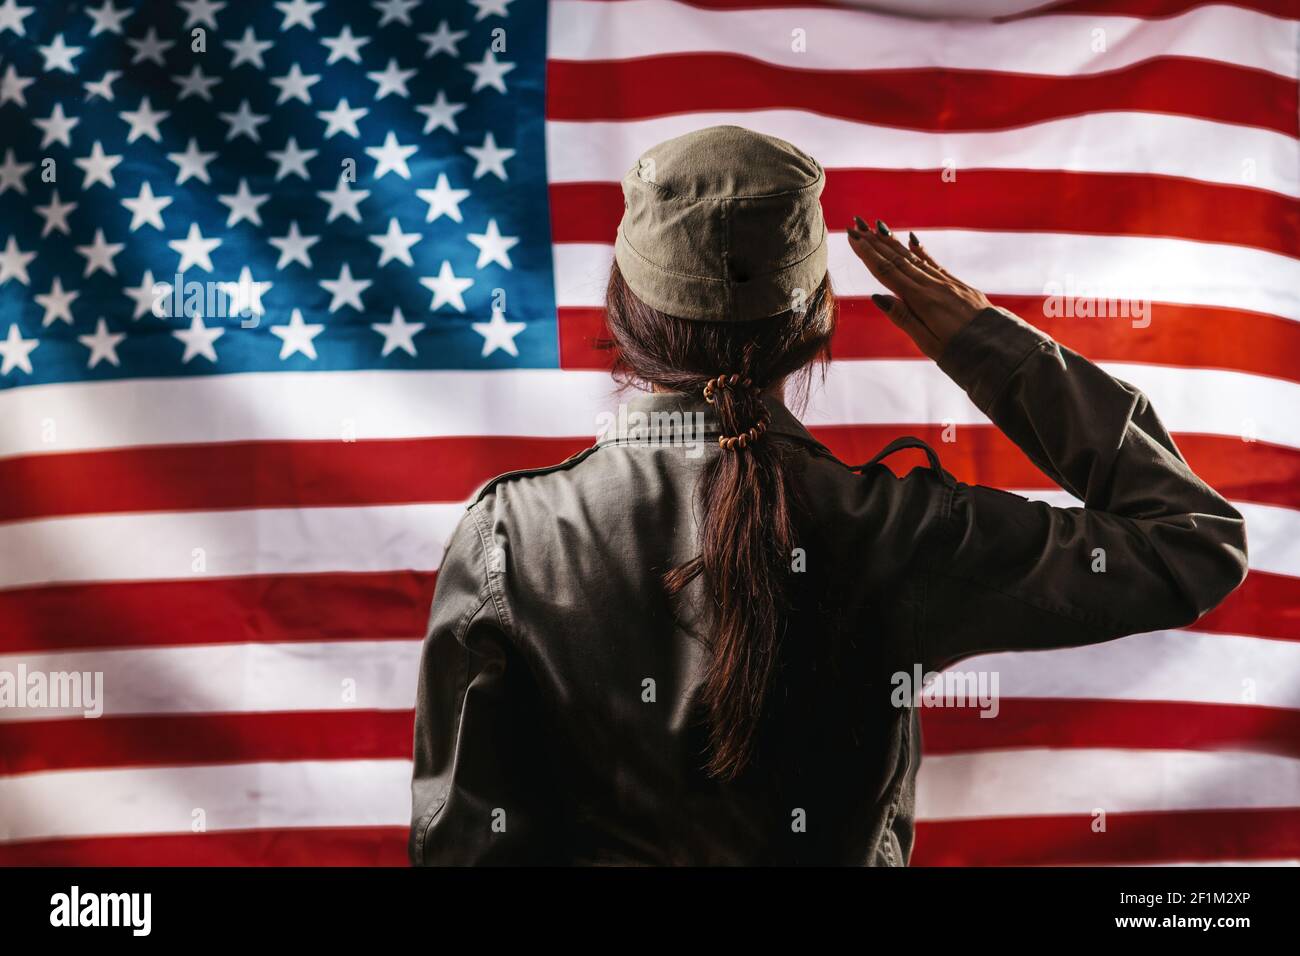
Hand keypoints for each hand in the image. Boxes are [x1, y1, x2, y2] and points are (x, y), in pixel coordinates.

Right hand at [847, 218, 991, 359]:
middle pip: (898, 260)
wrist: (1001, 350)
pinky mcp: (958, 286)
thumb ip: (903, 318)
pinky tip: (912, 240)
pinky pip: (934, 264)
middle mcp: (934, 287)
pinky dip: (920, 251)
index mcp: (922, 301)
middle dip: (874, 242)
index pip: (888, 273)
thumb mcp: (928, 343)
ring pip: (914, 259)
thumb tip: (877, 297)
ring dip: (892, 242)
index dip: (868, 254)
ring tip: (876, 227)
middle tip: (856, 224)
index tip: (852, 238)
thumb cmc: (962, 354)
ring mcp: (947, 284)